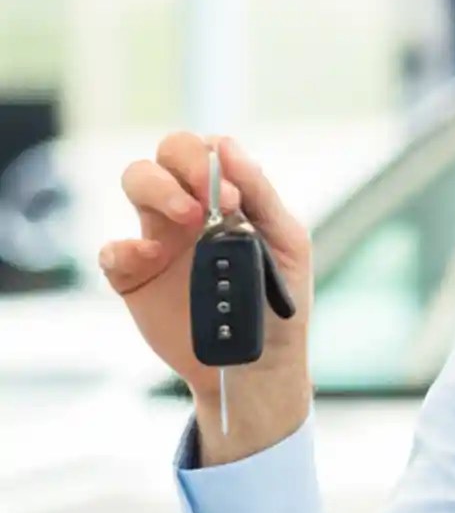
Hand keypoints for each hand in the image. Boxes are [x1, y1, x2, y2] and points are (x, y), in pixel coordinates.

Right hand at [100, 133, 313, 464]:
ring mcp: (159, 240)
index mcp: (226, 198)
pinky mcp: (134, 277)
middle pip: (166, 155)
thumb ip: (262, 195)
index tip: (232, 196)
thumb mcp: (286, 244)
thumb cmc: (276, 302)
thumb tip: (230, 148)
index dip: (213, 159)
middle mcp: (190, 211)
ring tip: (187, 219)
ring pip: (136, 181)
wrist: (256, 364)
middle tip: (207, 201)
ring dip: (157, 189)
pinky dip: (123, 247)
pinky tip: (150, 256)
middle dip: (183, 163)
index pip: (207, 150)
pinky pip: (110, 250)